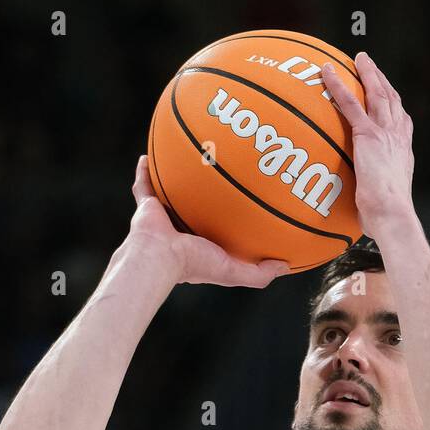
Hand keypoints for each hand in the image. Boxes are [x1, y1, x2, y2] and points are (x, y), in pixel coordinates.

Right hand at [129, 156, 289, 287]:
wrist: (159, 256)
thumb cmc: (193, 264)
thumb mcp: (233, 271)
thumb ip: (259, 273)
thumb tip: (285, 267)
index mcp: (199, 245)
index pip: (216, 231)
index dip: (227, 221)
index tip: (242, 207)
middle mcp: (181, 230)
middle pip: (195, 208)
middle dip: (205, 195)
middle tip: (218, 177)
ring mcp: (162, 217)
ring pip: (171, 193)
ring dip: (177, 179)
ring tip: (187, 160)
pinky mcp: (146, 207)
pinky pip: (144, 185)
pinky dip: (144, 171)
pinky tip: (147, 156)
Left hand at [321, 51, 414, 236]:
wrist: (392, 214)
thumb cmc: (387, 218)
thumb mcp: (383, 202)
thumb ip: (372, 195)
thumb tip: (360, 213)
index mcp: (403, 151)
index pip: (401, 122)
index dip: (394, 106)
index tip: (389, 94)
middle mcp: (398, 137)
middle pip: (391, 100)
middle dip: (381, 80)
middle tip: (369, 65)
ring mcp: (384, 133)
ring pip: (376, 93)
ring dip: (367, 73)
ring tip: (357, 59)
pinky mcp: (368, 135)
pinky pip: (350, 103)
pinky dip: (338, 85)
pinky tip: (326, 72)